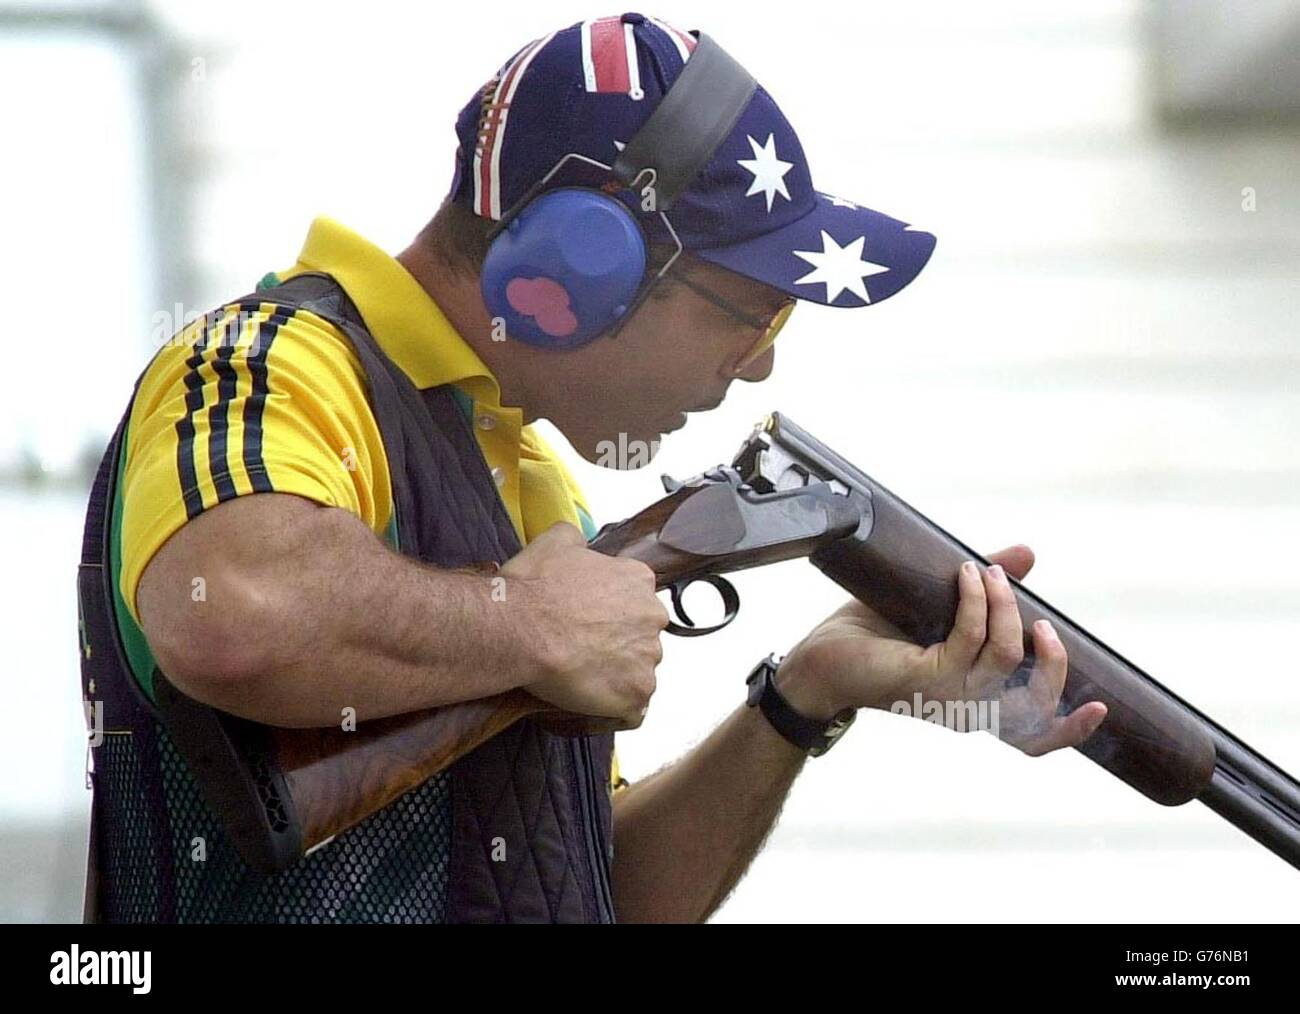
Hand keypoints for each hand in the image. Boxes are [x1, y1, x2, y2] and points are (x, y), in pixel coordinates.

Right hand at [503, 522, 668, 728]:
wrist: (521, 629)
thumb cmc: (534, 587)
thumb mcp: (554, 541)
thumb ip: (576, 538)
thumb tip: (579, 542)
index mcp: (638, 579)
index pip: (635, 598)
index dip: (609, 612)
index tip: (587, 621)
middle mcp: (653, 616)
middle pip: (641, 635)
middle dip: (618, 644)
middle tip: (582, 650)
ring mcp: (648, 658)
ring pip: (638, 671)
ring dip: (616, 676)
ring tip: (581, 678)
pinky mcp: (637, 693)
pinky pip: (633, 708)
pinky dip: (615, 709)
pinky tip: (591, 703)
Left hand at [776, 544, 1106, 755]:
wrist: (820, 655)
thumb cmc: (877, 635)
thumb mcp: (941, 607)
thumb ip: (987, 587)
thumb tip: (1027, 555)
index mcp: (976, 702)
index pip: (1031, 738)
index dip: (1071, 731)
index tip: (1102, 708)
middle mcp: (966, 709)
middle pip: (1035, 704)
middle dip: (1051, 658)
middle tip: (1040, 619)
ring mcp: (945, 697)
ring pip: (1005, 658)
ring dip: (1005, 608)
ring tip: (989, 574)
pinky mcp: (922, 678)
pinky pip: (967, 638)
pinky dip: (975, 602)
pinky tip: (967, 575)